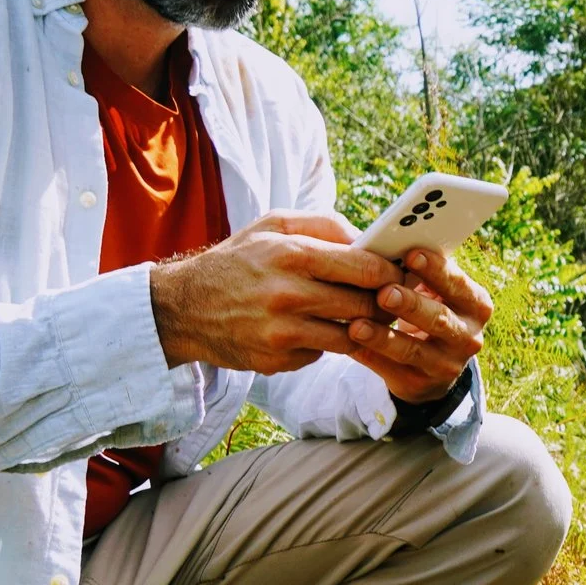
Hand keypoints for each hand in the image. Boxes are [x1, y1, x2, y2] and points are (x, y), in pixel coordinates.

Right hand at [149, 211, 394, 375]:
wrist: (184, 307)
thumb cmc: (239, 259)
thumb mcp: (274, 225)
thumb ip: (326, 225)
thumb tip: (371, 240)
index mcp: (291, 254)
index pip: (367, 268)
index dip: (392, 273)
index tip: (401, 274)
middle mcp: (287, 295)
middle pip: (366, 306)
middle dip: (384, 304)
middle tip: (388, 299)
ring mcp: (282, 333)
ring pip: (352, 337)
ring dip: (361, 327)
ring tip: (358, 314)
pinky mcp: (277, 360)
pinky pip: (323, 354)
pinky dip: (326, 343)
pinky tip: (315, 329)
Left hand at [344, 245, 491, 403]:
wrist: (432, 366)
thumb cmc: (427, 310)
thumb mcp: (436, 293)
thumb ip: (420, 272)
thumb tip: (387, 244)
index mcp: (475, 305)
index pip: (459, 286)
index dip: (437, 271)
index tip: (412, 254)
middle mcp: (469, 336)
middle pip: (440, 320)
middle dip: (411, 304)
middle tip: (384, 292)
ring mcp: (447, 365)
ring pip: (414, 350)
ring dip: (384, 336)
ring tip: (358, 324)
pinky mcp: (421, 385)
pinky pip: (391, 370)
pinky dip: (369, 355)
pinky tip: (349, 343)